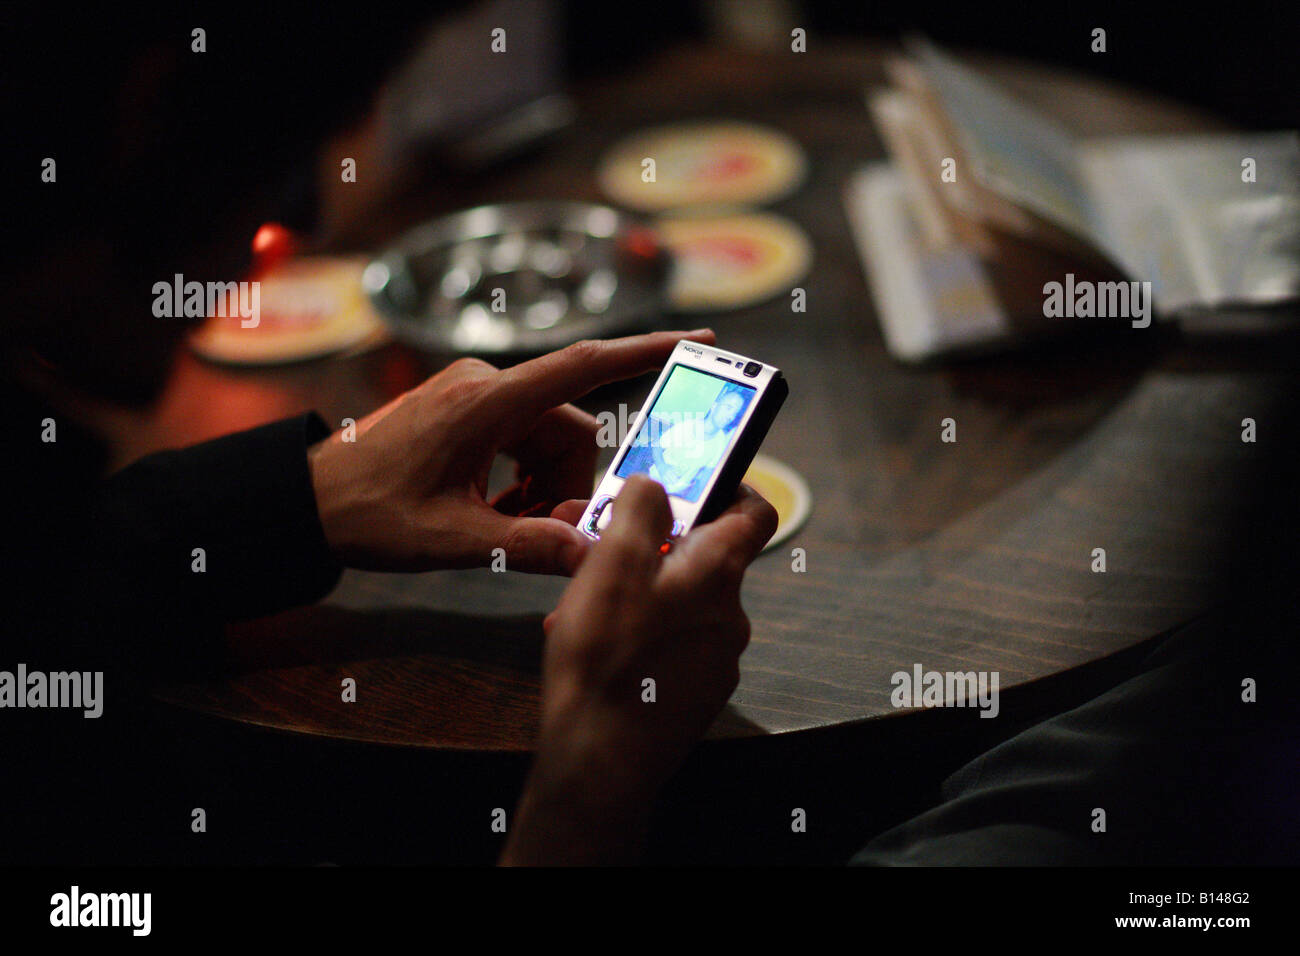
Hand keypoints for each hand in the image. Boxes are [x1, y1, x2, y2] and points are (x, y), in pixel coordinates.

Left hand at [306, 330, 713, 572]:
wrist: (304, 502)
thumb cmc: (369, 513)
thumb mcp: (453, 540)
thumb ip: (527, 546)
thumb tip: (591, 555)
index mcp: (486, 402)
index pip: (583, 368)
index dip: (647, 352)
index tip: (699, 340)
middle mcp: (484, 384)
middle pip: (568, 431)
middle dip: (568, 486)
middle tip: (541, 535)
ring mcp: (473, 393)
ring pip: (547, 440)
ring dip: (542, 489)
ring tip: (501, 528)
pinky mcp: (465, 409)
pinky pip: (519, 439)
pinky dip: (521, 479)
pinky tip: (491, 512)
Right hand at [501, 475, 777, 863]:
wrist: (599, 763)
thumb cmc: (607, 661)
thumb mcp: (612, 563)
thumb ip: (640, 509)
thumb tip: (654, 486)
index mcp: (718, 573)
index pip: (753, 512)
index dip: (728, 487)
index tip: (691, 482)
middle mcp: (729, 615)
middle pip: (698, 559)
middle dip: (646, 545)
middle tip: (594, 542)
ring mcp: (714, 660)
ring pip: (675, 604)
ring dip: (630, 592)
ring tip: (576, 604)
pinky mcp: (693, 694)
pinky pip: (668, 645)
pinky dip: (633, 633)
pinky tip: (587, 644)